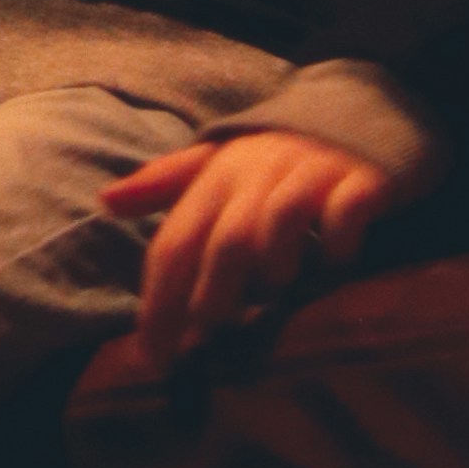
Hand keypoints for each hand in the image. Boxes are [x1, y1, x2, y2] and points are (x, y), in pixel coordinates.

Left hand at [96, 129, 389, 384]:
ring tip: (274, 294)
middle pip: (225, 242)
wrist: (356, 111)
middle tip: (206, 346)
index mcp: (217, 174)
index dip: (160, 302)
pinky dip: (338, 243)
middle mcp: (259, 171)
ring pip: (280, 222)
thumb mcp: (219, 166)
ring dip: (273, 266)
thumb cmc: (277, 158)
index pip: (175, 242)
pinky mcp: (362, 178)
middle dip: (210, 299)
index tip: (154, 356)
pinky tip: (335, 265)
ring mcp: (313, 172)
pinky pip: (346, 212)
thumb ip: (165, 185)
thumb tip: (107, 202)